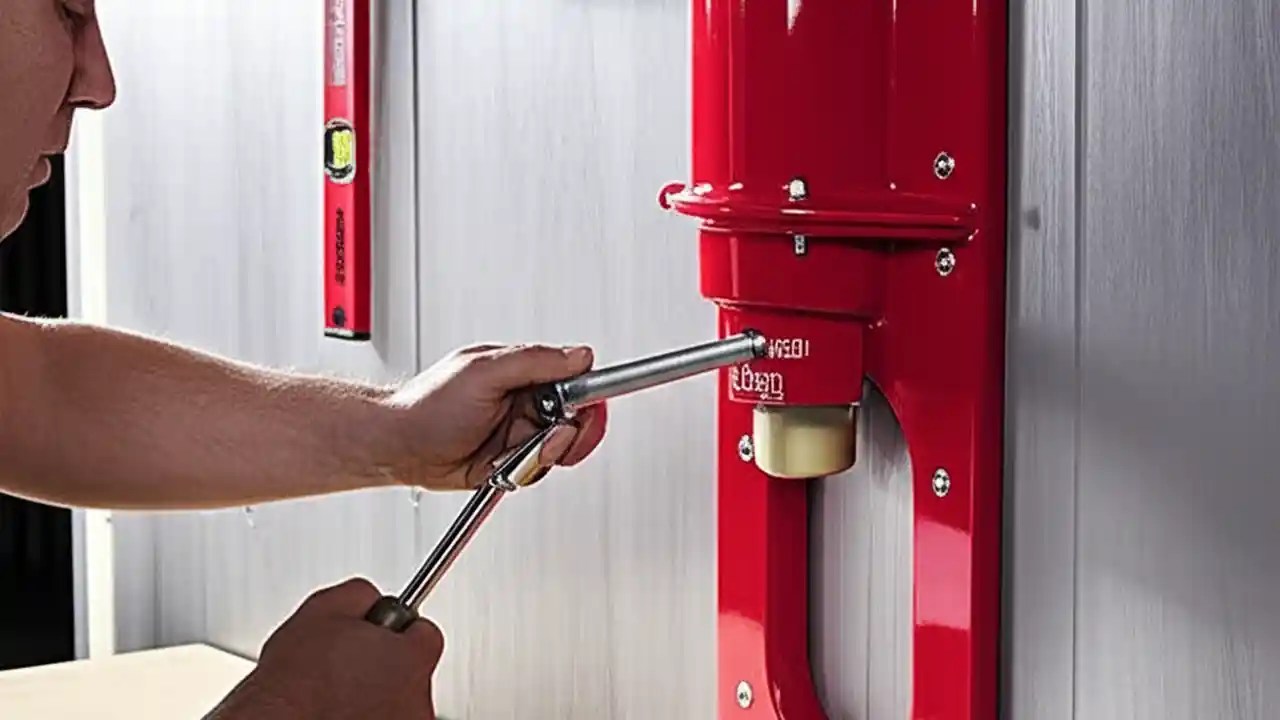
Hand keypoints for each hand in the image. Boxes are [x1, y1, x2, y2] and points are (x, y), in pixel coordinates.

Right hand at [207, 579, 443, 718]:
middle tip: (347, 664)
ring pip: (396, 698)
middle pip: (410, 666)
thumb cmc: (296, 684)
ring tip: (335, 692)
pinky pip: (383, 719)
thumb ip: (359, 595)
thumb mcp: (321, 610)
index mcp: (411, 655)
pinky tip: (336, 711)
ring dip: (374, 691)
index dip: (394, 628)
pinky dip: (366, 715)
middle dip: (384, 661)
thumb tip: (368, 598)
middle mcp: (417, 696)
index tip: (377, 631)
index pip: (423, 631)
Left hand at [381, 343, 607, 490]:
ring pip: (557, 450)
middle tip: (545, 438)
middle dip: (564, 435)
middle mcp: (525, 402)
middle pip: (575, 420)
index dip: (586, 400)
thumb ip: (535, 361)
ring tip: (511, 451)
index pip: (575, 381)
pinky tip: (499, 464)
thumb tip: (580, 356)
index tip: (581, 414)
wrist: (398, 447)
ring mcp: (518, 433)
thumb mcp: (483, 372)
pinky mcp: (511, 461)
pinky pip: (535, 471)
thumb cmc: (427, 404)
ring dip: (538, 455)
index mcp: (523, 373)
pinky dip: (522, 471)